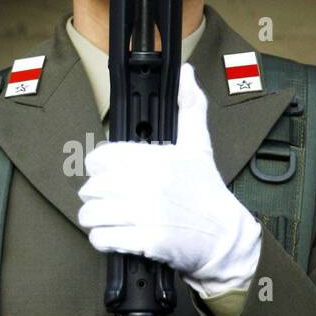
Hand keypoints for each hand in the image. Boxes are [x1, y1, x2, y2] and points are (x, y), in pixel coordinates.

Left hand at [77, 62, 261, 295]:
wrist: (224, 236)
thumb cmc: (207, 191)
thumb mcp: (198, 145)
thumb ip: (190, 106)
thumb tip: (186, 73)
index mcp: (154, 158)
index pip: (100, 158)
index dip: (100, 167)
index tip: (109, 174)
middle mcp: (147, 184)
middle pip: (92, 188)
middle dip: (97, 196)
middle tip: (110, 200)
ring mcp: (145, 214)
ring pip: (91, 214)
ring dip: (96, 219)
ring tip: (109, 218)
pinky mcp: (145, 242)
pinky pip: (102, 239)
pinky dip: (103, 240)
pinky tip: (115, 236)